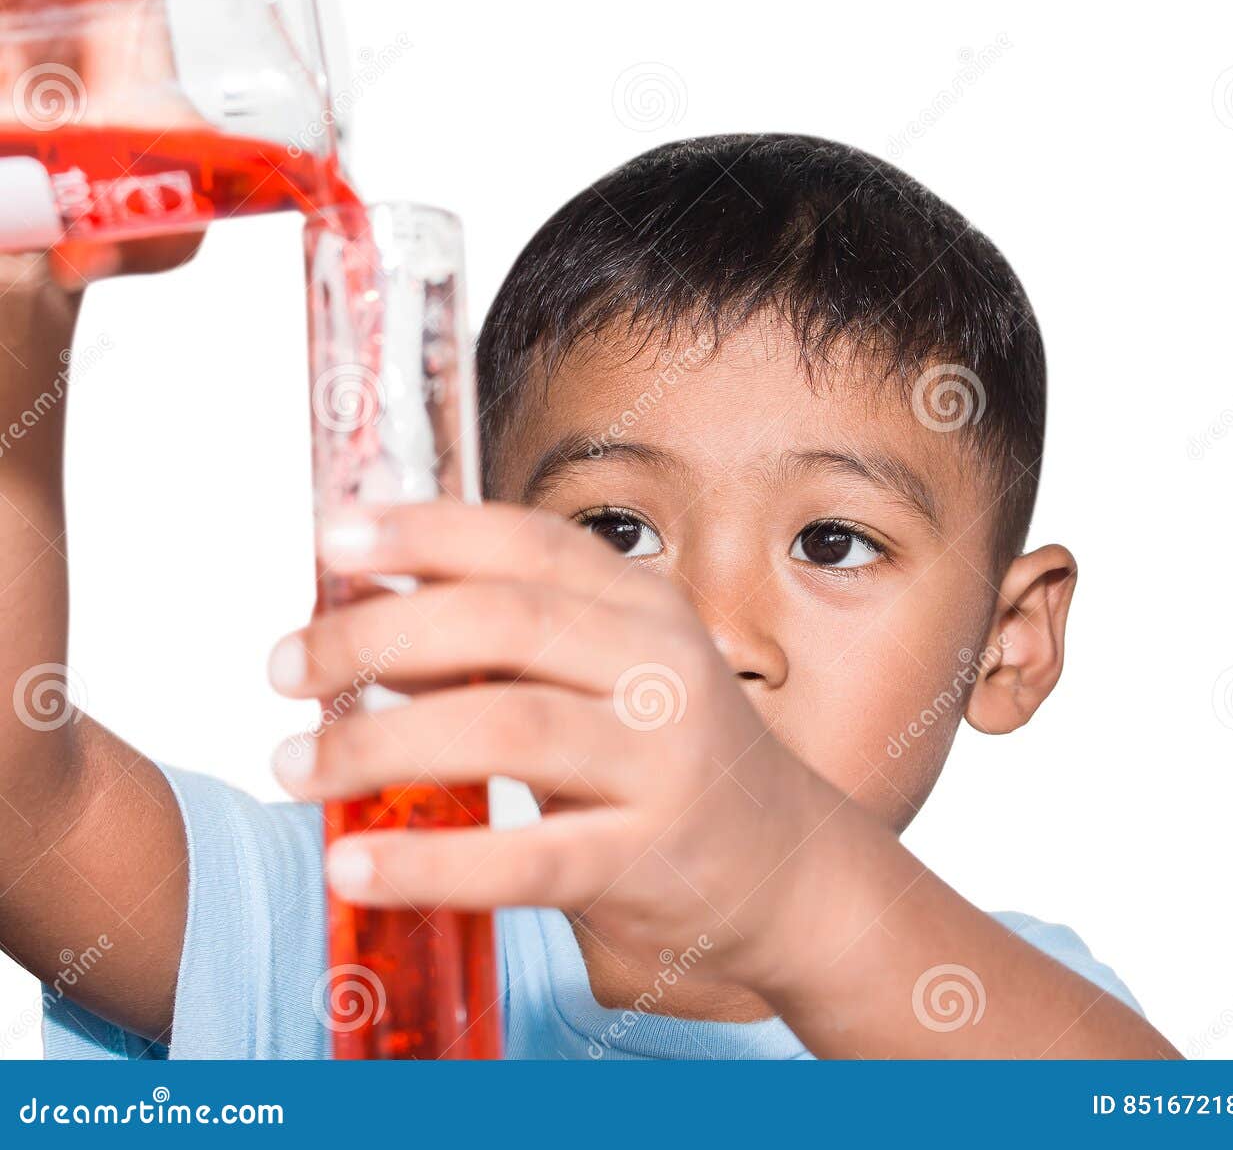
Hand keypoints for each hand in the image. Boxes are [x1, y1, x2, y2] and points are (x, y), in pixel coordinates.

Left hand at [268, 500, 888, 992]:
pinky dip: (429, 863)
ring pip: (506, 729)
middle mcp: (661, 668)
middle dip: (375, 637)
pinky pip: (525, 858)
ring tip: (294, 770)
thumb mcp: (606, 676)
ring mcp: (661, 763)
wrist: (785, 865)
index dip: (426, 530)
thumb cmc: (670, 758)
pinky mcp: (648, 858)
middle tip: (284, 667)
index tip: (333, 538)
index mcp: (643, 606)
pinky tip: (354, 866)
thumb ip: (501, 646)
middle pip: (504, 622)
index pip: (528, 541)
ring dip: (379, 744)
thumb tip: (366, 616)